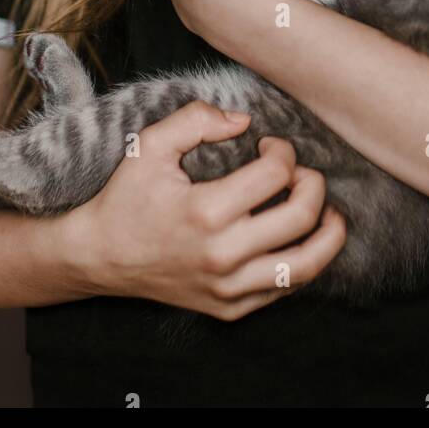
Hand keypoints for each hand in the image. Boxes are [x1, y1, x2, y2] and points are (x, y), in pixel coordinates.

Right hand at [60, 101, 346, 318]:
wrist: (99, 256)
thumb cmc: (127, 198)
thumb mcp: (150, 144)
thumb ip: (197, 119)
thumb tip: (244, 121)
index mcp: (206, 211)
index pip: (276, 174)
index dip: (283, 150)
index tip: (269, 145)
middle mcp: (223, 255)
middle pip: (302, 217)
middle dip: (313, 184)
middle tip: (302, 173)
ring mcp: (228, 288)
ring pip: (305, 266)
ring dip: (328, 235)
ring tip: (329, 214)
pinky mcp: (229, 308)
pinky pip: (283, 290)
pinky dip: (302, 264)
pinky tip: (298, 241)